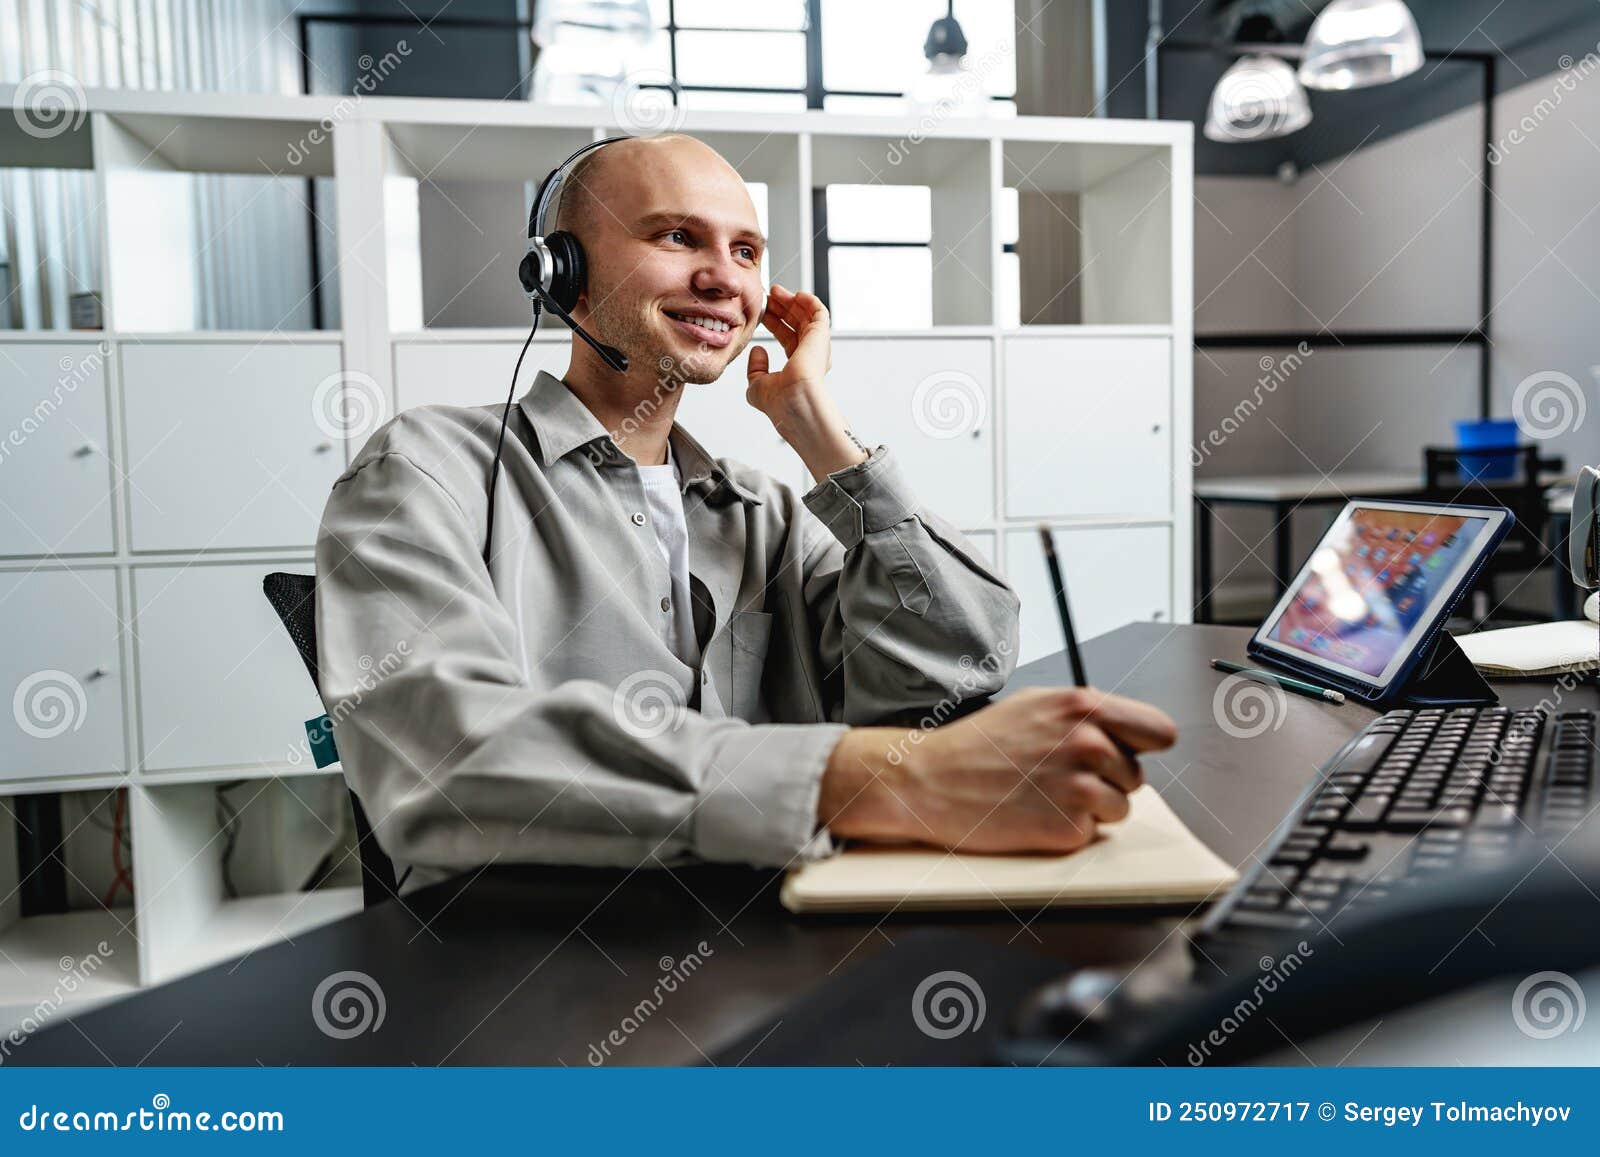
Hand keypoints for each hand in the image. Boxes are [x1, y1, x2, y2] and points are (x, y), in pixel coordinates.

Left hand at [746, 284, 862, 477]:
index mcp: (798, 367)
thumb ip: (756, 369)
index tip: (762, 312)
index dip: (774, 323)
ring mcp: (817, 346)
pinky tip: (795, 293)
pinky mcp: (821, 336)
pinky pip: (819, 312)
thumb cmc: (778, 402)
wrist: (793, 402)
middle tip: (768, 296)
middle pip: (797, 324)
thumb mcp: (757, 385)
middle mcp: (810, 356)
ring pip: (807, 316)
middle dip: (782, 308)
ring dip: (792, 301)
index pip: (787, 338)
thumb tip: (758, 350)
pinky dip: (809, 300)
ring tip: (775, 291)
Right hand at [819, 688, 1177, 853]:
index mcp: (1084, 708)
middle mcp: (1090, 744)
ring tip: (1043, 794)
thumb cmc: (977, 745)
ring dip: (1090, 808)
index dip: (1144, 746)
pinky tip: (1034, 814)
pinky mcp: (1069, 827)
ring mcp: (1081, 787)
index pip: (1160, 731)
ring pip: (1119, 808)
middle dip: (1106, 779)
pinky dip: (1067, 830)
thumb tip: (1125, 729)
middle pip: (1136, 775)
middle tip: (1057, 776)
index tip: (1129, 753)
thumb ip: (1085, 714)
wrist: (929, 781)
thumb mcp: (1034, 705)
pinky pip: (1091, 833)